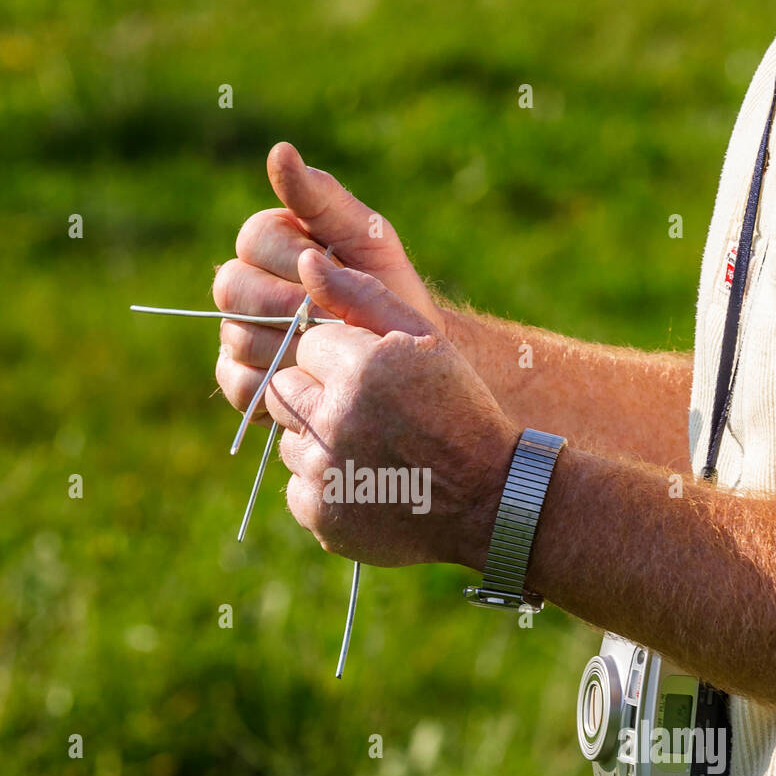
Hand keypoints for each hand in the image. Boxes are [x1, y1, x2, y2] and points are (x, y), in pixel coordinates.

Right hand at [213, 142, 444, 425]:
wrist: (403, 355)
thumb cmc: (387, 287)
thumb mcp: (366, 236)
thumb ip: (322, 197)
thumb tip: (279, 151)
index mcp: (269, 242)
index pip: (253, 240)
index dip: (293, 261)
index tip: (336, 275)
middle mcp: (244, 286)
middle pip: (231, 288)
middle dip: (289, 307)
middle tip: (333, 319)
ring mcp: (237, 333)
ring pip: (235, 336)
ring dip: (287, 347)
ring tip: (331, 351)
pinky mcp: (242, 380)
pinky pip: (238, 383)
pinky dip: (276, 386)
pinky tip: (312, 381)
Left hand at [217, 248, 517, 569]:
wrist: (489, 498)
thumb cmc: (460, 409)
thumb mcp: (425, 340)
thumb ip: (362, 295)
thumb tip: (304, 261)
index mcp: (358, 370)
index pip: (307, 344)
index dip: (340, 359)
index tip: (376, 378)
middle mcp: (333, 422)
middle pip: (286, 390)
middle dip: (319, 396)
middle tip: (371, 414)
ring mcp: (324, 474)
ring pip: (289, 440)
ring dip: (320, 441)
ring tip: (374, 450)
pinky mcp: (320, 515)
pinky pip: (299, 487)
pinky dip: (326, 485)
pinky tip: (370, 482)